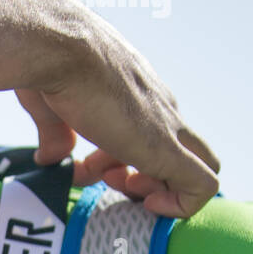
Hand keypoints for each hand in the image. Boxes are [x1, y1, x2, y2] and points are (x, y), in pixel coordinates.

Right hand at [14, 7, 219, 217]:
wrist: (58, 48)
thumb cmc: (51, 66)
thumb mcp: (53, 108)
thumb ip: (57, 135)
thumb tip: (51, 158)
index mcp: (138, 94)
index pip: (154, 132)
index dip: (127, 160)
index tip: (94, 167)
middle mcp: (160, 107)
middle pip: (185, 152)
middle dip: (151, 179)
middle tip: (113, 179)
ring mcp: (167, 126)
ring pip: (198, 168)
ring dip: (159, 191)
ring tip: (115, 182)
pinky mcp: (166, 148)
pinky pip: (201, 186)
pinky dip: (181, 206)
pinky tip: (147, 203)